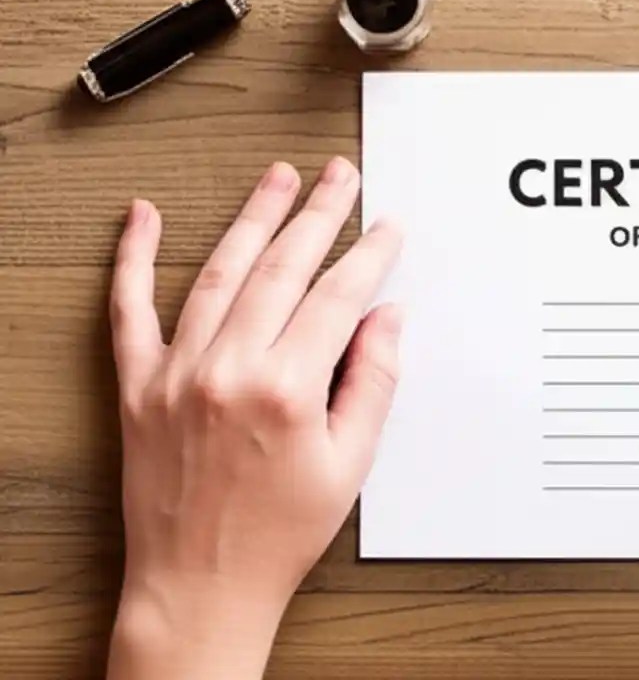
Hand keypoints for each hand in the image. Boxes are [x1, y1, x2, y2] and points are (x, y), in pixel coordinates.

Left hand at [107, 158, 402, 679]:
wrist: (200, 585)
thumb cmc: (277, 535)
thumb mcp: (349, 464)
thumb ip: (373, 383)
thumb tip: (385, 320)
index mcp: (286, 390)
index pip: (338, 298)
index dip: (369, 255)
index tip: (387, 227)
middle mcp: (227, 370)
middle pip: (282, 269)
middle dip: (317, 214)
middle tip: (339, 175)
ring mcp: (176, 373)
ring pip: (219, 274)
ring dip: (251, 219)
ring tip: (277, 179)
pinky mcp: (137, 387)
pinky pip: (130, 310)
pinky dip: (134, 260)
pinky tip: (144, 219)